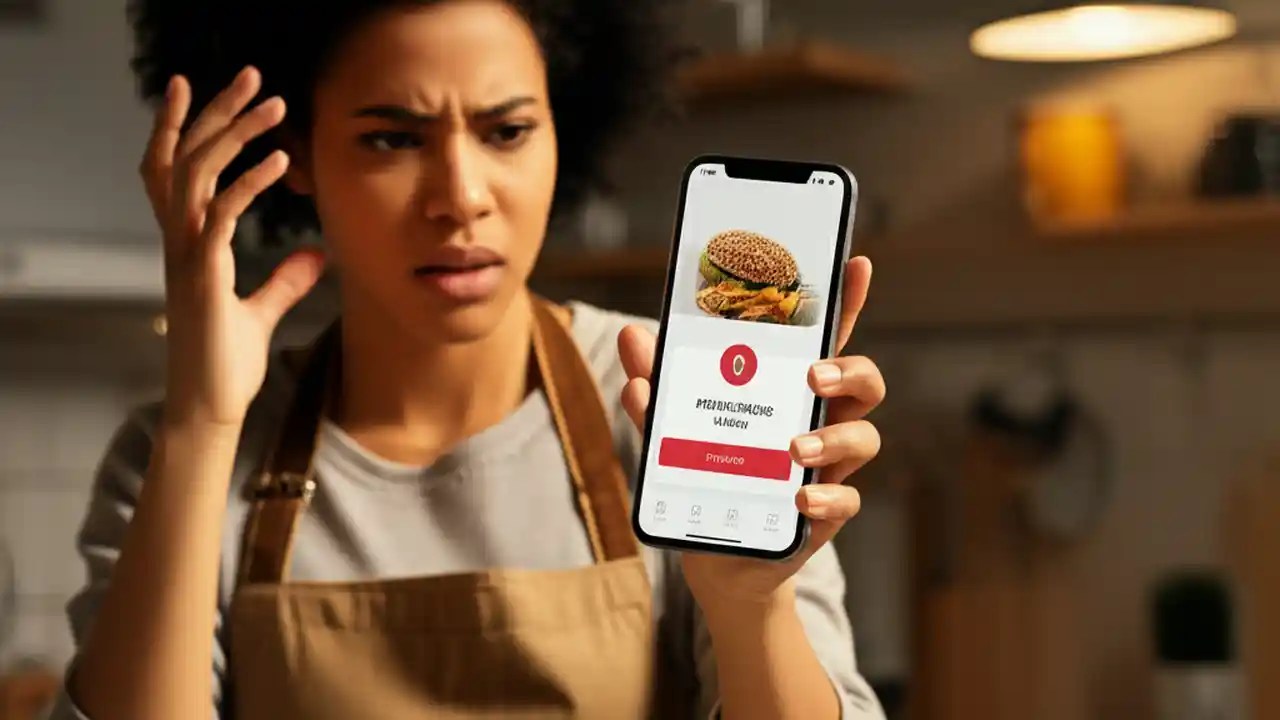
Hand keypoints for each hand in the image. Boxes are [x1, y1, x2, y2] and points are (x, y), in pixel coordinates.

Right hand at [141, 66, 324, 428]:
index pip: (175, 169)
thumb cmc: (227, 365)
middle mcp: (181, 241)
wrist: (210, 408)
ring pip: (197, 173)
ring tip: (274, 107)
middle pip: (185, 156)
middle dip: (216, 111)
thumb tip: (318, 256)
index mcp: (189, 244)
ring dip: (235, 134)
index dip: (183, 126)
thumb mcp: (263, 313)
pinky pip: (220, 214)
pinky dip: (247, 183)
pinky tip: (279, 162)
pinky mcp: (203, 275)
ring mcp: (188, 256)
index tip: (201, 88)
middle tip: (252, 76)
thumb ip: (285, 281)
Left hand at [617, 257, 883, 606]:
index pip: (827, 338)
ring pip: (865, 436)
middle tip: (812, 377)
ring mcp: (828, 466)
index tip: (857, 262)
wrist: (713, 558)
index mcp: (789, 389)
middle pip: (865, 380)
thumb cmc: (704, 476)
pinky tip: (798, 498)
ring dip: (833, 438)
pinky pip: (847, 500)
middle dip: (849, 369)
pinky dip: (827, 498)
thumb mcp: (671, 430)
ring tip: (792, 449)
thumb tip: (633, 340)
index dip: (847, 300)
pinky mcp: (825, 514)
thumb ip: (657, 388)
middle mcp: (820, 420)